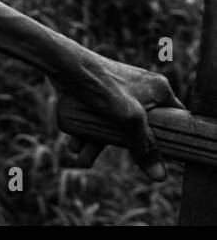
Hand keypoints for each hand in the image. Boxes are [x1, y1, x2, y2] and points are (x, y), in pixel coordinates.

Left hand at [52, 54, 184, 180]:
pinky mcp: (98, 93)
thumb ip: (145, 146)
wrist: (63, 64)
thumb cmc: (101, 85)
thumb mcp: (129, 119)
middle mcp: (141, 89)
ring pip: (114, 123)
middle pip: (140, 126)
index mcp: (158, 89)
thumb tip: (160, 175)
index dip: (171, 137)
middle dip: (123, 147)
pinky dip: (87, 131)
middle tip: (118, 161)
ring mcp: (118, 91)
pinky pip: (98, 117)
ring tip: (83, 157)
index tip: (165, 157)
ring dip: (98, 142)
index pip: (175, 117)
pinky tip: (76, 145)